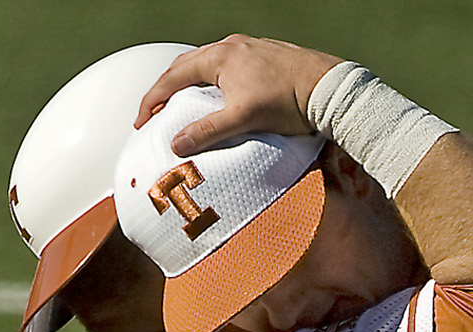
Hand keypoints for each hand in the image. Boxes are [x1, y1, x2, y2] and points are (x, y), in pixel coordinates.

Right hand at [137, 36, 343, 155]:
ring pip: (208, 64)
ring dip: (191, 83)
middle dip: (166, 88)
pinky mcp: (265, 57)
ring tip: (183, 105)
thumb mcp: (244, 119)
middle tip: (155, 112)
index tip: (141, 121)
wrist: (331, 90)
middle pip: (186, 66)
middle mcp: (232, 46)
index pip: (173, 77)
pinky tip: (221, 97)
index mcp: (220, 56)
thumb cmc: (291, 101)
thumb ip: (208, 131)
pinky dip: (213, 81)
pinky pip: (229, 67)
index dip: (152, 100)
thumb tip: (176, 144)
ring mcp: (250, 49)